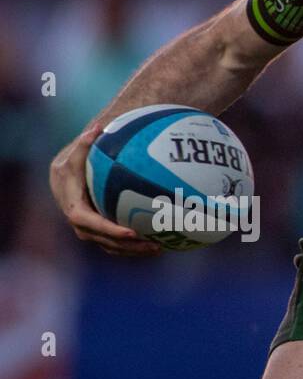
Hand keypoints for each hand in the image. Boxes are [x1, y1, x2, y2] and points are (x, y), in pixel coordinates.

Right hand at [48, 122, 161, 256]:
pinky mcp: (96, 231)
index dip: (107, 228)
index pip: (85, 220)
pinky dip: (132, 246)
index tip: (131, 232)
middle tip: (153, 244)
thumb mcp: (79, 150)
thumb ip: (86, 142)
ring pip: (109, 245)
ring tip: (159, 248)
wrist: (67, 173)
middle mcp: (76, 218)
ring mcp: (86, 227)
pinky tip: (157, 243)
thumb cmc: (77, 158)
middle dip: (126, 245)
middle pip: (100, 239)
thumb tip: (97, 128)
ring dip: (132, 250)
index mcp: (69, 200)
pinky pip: (114, 243)